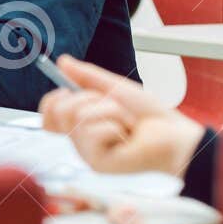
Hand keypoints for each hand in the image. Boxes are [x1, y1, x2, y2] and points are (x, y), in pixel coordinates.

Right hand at [38, 55, 205, 176]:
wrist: (175, 135)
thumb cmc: (150, 116)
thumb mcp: (115, 88)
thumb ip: (87, 76)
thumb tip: (63, 61)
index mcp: (81, 125)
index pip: (47, 116)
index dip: (51, 101)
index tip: (67, 90)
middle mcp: (80, 140)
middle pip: (58, 112)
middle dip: (89, 98)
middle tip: (113, 106)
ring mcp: (87, 153)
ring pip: (79, 116)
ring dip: (109, 110)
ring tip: (126, 123)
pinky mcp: (97, 162)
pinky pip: (93, 131)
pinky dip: (115, 125)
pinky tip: (127, 137)